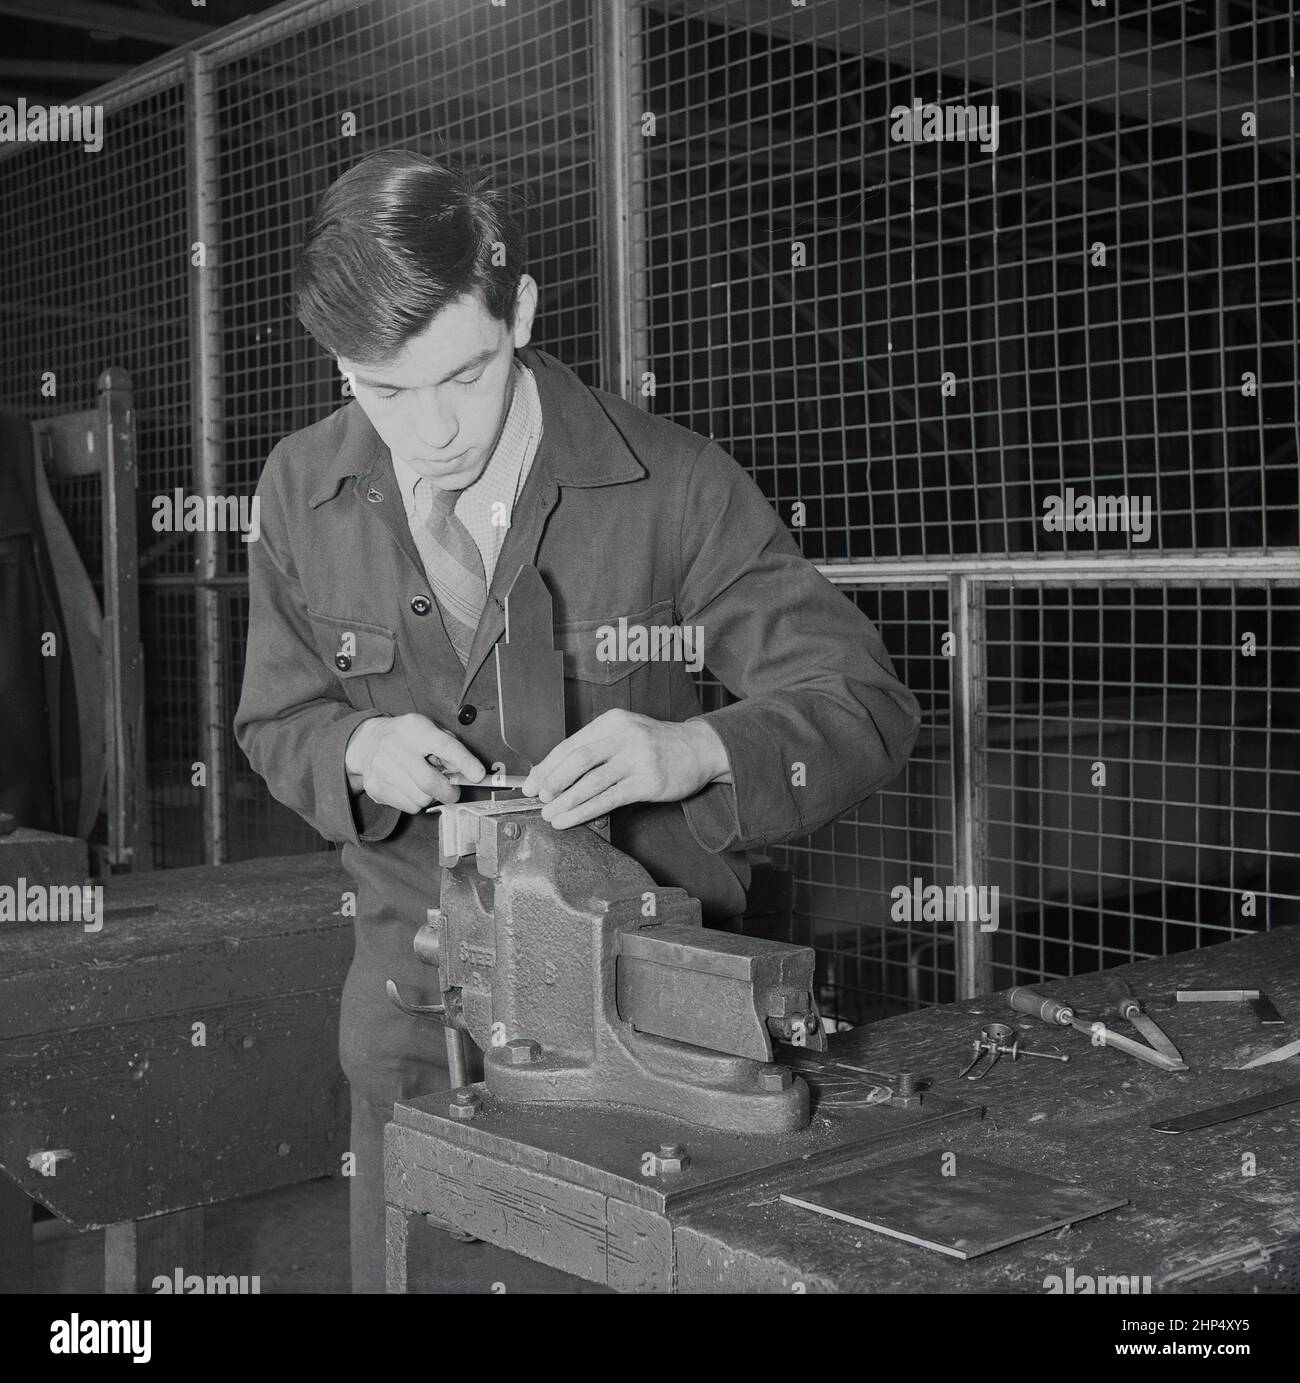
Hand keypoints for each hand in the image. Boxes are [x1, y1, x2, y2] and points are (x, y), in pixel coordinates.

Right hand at [344, 714, 484, 812]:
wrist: (367, 741)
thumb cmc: (408, 737)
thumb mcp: (430, 730)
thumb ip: (451, 748)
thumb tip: (467, 772)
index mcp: (415, 727)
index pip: (444, 746)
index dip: (464, 762)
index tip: (478, 775)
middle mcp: (395, 746)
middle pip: (429, 782)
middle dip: (448, 792)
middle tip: (453, 792)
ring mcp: (381, 768)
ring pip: (420, 799)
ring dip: (431, 797)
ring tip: (424, 782)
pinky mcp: (375, 787)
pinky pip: (408, 807)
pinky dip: (416, 802)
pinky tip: (411, 787)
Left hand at [521, 710, 731, 829]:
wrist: (698, 749)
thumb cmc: (656, 744)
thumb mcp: (625, 733)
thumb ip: (595, 747)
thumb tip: (556, 773)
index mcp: (612, 721)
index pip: (570, 744)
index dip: (547, 766)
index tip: (531, 784)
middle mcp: (623, 736)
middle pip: (577, 760)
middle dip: (552, 782)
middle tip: (539, 799)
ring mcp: (637, 759)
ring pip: (591, 782)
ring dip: (566, 801)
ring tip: (550, 815)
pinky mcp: (647, 782)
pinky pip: (608, 799)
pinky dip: (584, 811)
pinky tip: (571, 820)